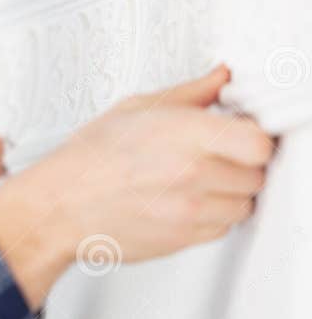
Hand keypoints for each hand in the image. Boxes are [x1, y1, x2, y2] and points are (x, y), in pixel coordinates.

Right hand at [0, 64, 273, 309]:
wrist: (59, 207)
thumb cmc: (86, 161)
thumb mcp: (134, 110)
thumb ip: (188, 94)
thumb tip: (218, 79)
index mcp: (185, 135)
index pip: (259, 142)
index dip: (253, 138)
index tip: (241, 135)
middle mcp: (192, 174)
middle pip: (256, 174)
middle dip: (239, 165)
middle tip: (214, 157)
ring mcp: (190, 210)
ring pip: (244, 204)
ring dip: (228, 194)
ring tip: (195, 181)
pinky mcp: (184, 239)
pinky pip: (222, 229)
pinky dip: (210, 217)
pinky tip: (183, 201)